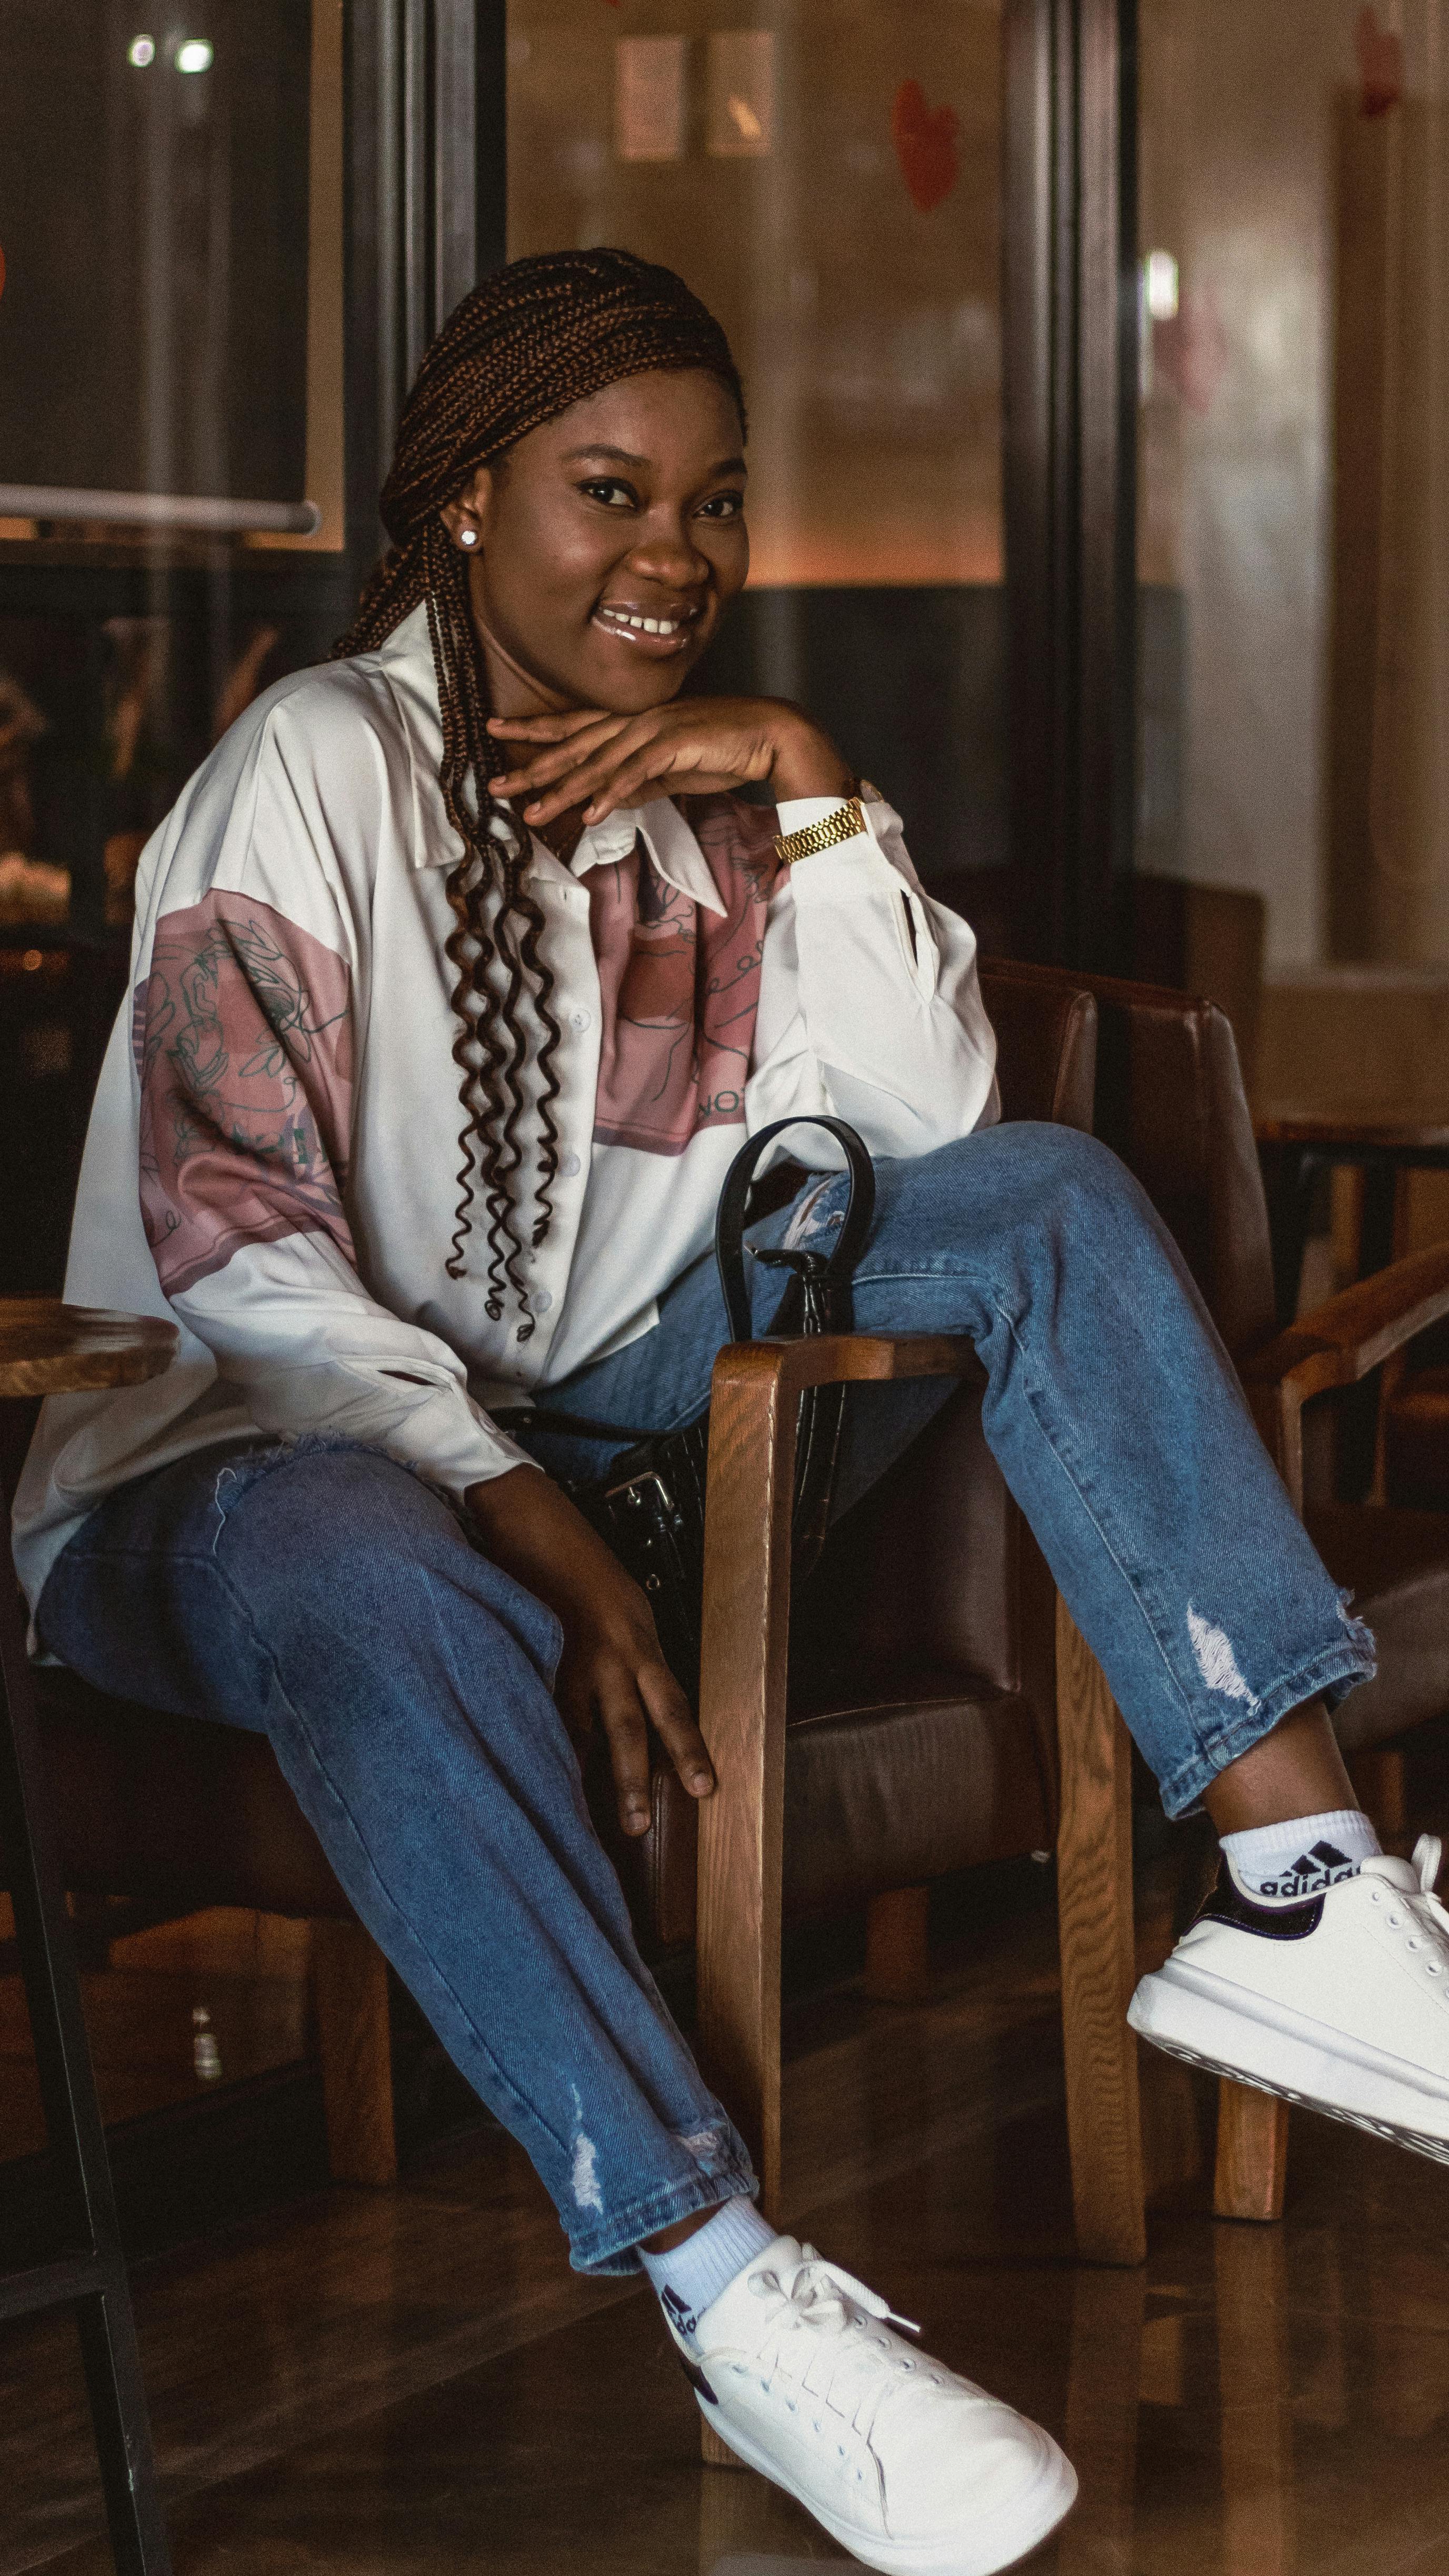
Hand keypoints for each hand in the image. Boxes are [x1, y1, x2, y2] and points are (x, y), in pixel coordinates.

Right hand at [465, 1466, 713, 1836]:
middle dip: (635, 1780)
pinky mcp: (528, 1656)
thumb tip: (639, 1699)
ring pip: (578, 1728)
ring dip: (577, 1773)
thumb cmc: (578, 1559)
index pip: (671, 1705)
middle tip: (638, 1826)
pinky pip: (535, 1708)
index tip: (702, 1789)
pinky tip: (526, 1771)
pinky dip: (534, 1741)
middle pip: (629, 1727)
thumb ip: (630, 1652)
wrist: (531, 1517)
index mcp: (640, 1639)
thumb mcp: (623, 1604)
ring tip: (570, 1813)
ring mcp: (566, 1657)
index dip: (687, 1747)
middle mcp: (611, 1652)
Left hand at [485, 696, 853, 830]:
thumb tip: (603, 801)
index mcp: (633, 723)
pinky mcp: (675, 744)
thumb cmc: (723, 751)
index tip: (496, 730)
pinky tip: (590, 813)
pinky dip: (611, 792)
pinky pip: (636, 772)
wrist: (770, 735)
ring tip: (532, 811)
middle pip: (574, 744)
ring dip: (564, 789)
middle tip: (494, 782)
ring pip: (598, 761)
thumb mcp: (670, 772)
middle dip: (532, 764)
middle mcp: (637, 721)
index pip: (575, 726)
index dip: (535, 729)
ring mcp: (654, 729)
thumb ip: (636, 783)